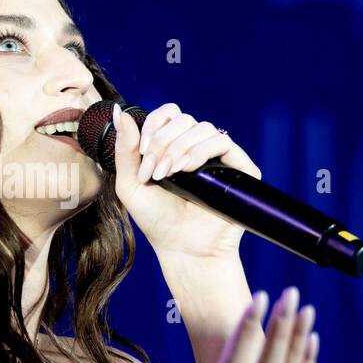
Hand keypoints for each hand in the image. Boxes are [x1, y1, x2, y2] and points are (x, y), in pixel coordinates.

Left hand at [110, 101, 261, 259]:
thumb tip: (121, 114)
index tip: (143, 152)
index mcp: (175, 146)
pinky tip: (186, 169)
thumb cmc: (157, 221)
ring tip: (167, 174)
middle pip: (183, 120)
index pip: (168, 115)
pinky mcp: (240, 168)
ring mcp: (220, 158)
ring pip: (202, 128)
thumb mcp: (131, 185)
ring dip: (178, 148)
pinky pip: (223, 142)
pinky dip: (200, 150)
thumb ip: (125, 151)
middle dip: (163, 142)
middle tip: (154, 171)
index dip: (154, 125)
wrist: (183, 249)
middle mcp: (199, 148)